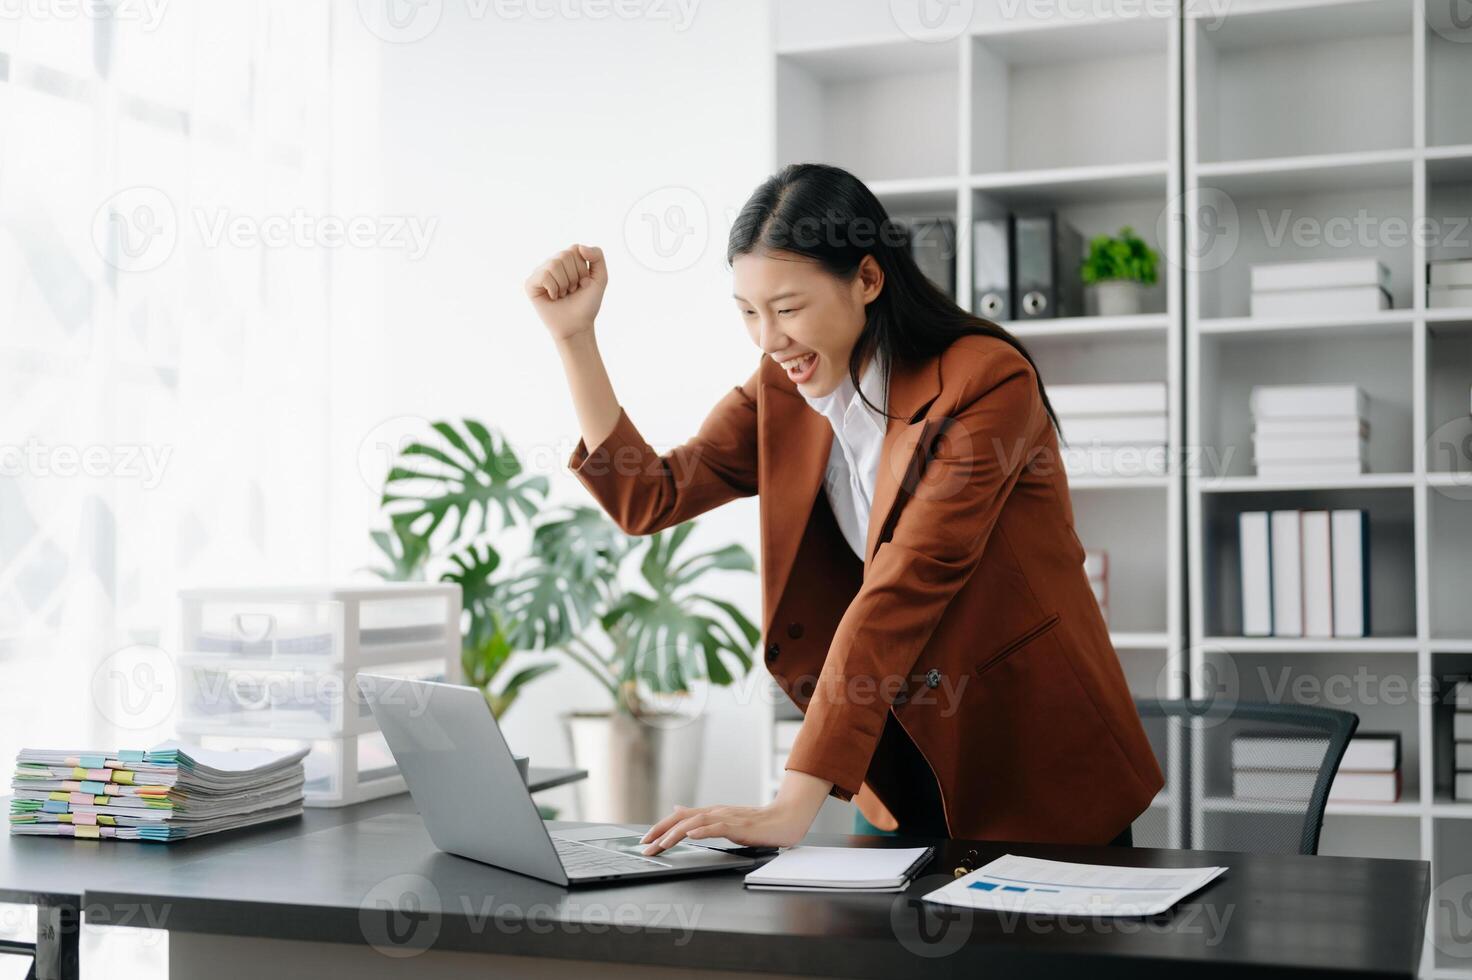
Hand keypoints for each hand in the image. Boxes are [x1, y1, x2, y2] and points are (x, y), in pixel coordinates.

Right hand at [524, 243, 606, 341]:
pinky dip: (553, 288)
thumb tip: (580, 247)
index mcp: (567, 258)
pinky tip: (553, 297)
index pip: (575, 249)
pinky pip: (543, 275)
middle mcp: (552, 263)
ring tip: (563, 294)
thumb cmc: (587, 303)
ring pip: (554, 265)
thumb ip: (597, 256)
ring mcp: (540, 272)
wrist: (577, 325)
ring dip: (564, 284)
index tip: (583, 283)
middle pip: (564, 255)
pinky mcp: (531, 284)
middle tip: (572, 290)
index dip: (582, 269)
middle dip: (574, 277)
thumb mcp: (600, 278)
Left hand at [640, 770, 831, 855]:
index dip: (659, 827)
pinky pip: (717, 827)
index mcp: (711, 813)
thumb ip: (701, 817)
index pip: (679, 818)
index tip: (644, 840)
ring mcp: (727, 817)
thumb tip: (678, 809)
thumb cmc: (757, 824)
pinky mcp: (739, 826)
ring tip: (662, 844)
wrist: (784, 819)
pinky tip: (691, 836)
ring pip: (696, 823)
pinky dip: (703, 830)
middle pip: (682, 819)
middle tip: (644, 846)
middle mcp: (716, 812)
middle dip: (660, 832)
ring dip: (676, 834)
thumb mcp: (724, 820)